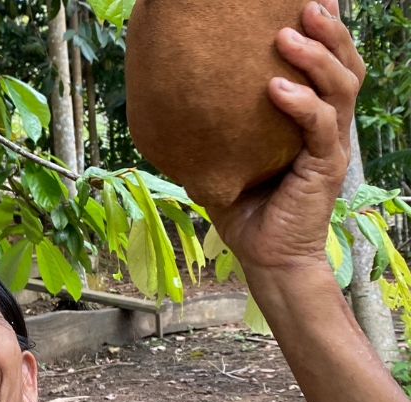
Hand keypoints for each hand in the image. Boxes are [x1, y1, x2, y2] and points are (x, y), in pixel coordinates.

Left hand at [206, 0, 365, 276]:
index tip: (301, 1)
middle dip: (328, 31)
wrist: (265, 257)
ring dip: (317, 55)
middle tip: (304, 1)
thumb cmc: (246, 212)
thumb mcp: (229, 163)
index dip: (322, 35)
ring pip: (340, 87)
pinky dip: (300, 103)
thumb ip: (218, 135)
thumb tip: (176, 108)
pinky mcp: (326, 167)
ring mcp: (329, 146)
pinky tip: (276, 87)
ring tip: (289, 32)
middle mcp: (326, 128)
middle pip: (343, 66)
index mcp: (308, 123)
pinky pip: (318, 126)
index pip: (325, 69)